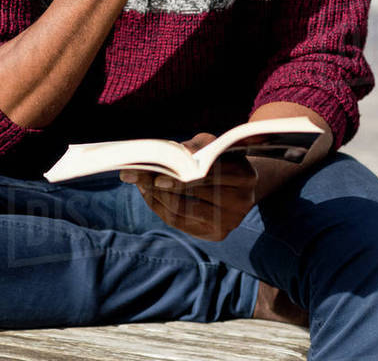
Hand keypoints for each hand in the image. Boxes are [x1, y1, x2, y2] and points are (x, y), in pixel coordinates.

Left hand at [120, 133, 256, 240]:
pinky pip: (180, 222)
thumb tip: (163, 153)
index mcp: (244, 175)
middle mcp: (241, 201)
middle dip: (159, 185)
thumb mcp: (209, 144)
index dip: (182, 178)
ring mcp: (230, 221)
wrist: (241, 185)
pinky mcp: (216, 234)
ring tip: (139, 183)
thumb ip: (191, 147)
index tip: (156, 178)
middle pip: (192, 195)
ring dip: (156, 196)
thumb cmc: (219, 158)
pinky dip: (160, 207)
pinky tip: (149, 194)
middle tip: (133, 176)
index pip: (208, 176)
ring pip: (182, 211)